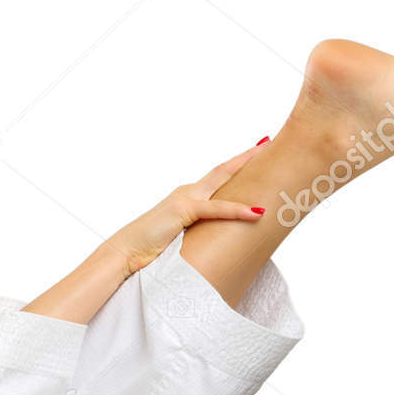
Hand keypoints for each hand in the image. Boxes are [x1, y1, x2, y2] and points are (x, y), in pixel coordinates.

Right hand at [111, 141, 270, 275]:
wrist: (125, 251)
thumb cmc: (148, 248)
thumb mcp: (178, 238)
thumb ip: (195, 234)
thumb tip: (213, 243)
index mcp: (187, 199)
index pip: (217, 179)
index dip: (236, 167)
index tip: (254, 155)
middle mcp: (188, 193)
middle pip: (223, 170)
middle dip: (246, 156)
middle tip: (268, 142)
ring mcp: (185, 199)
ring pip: (223, 180)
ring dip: (246, 167)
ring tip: (268, 157)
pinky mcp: (183, 211)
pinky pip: (215, 209)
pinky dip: (237, 210)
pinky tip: (256, 212)